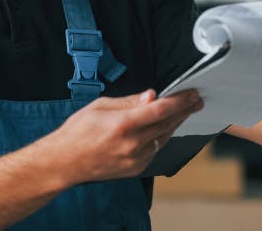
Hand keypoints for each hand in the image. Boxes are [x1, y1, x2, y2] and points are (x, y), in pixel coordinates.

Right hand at [50, 88, 202, 183]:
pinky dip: (161, 137)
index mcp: (123, 124)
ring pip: (164, 137)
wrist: (65, 162)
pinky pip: (155, 150)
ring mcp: (135, 158)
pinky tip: (164, 128)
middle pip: (168, 123)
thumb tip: (151, 96)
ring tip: (184, 112)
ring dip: (175, 123)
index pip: (161, 109)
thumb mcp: (100, 106)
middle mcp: (132, 143)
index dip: (180, 100)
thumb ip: (129, 101)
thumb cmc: (78, 132)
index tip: (192, 94)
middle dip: (184, 110)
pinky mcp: (135, 168)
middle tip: (196, 101)